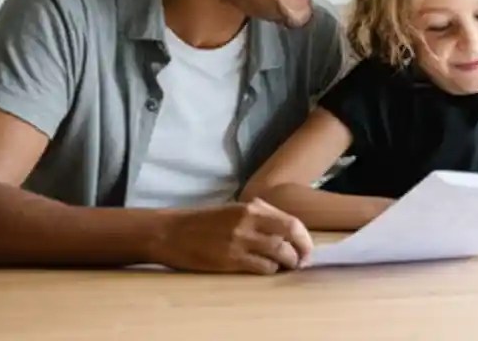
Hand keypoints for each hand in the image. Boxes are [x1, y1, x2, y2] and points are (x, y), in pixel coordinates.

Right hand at [149, 199, 313, 273]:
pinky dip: (270, 270)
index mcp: (252, 207)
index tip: (306, 248)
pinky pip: (261, 267)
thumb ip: (260, 217)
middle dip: (302, 250)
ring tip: (287, 267)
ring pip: (279, 253)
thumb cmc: (204, 222)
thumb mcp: (234, 210)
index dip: (304, 238)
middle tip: (303, 261)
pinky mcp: (230, 259)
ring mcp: (240, 240)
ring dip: (288, 263)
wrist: (171, 232)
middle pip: (290, 235)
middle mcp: (249, 221)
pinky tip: (269, 270)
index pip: (291, 221)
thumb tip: (287, 232)